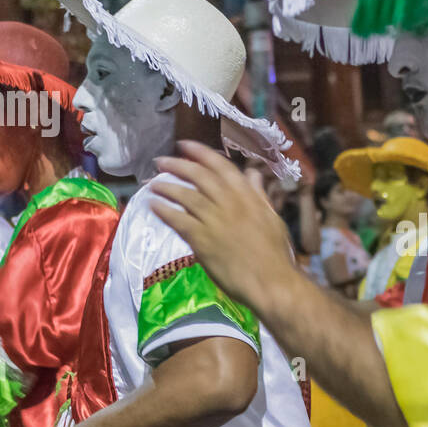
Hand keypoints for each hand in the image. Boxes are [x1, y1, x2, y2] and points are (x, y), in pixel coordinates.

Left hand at [151, 140, 297, 310]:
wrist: (270, 282)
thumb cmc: (275, 253)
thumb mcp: (272, 217)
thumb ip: (259, 194)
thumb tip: (252, 174)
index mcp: (247, 195)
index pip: (220, 166)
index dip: (200, 152)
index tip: (184, 145)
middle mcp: (229, 202)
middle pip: (198, 176)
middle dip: (177, 165)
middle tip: (161, 161)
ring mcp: (214, 220)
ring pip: (185, 196)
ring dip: (166, 186)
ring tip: (152, 183)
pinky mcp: (202, 240)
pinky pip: (178, 220)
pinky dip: (164, 211)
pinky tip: (153, 206)